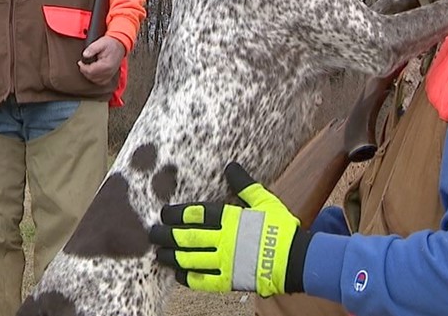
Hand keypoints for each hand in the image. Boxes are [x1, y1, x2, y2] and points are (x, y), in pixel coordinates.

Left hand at [78, 36, 124, 83]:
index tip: (80, 62)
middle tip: (82, 64)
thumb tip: (84, 55)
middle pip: (92, 76)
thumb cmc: (110, 44)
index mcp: (107, 64)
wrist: (120, 45)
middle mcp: (109, 72)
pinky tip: (92, 73)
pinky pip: (101, 82)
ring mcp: (110, 74)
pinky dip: (95, 79)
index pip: (91, 71)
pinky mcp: (110, 76)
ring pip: (96, 80)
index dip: (83, 67)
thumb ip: (92, 49)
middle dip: (85, 71)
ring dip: (89, 75)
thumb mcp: (100, 43)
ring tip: (86, 68)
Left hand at [149, 162, 309, 296]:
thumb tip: (230, 166)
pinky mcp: (229, 280)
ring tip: (159, 253)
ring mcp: (225, 262)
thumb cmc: (280, 228)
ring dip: (171, 256)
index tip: (164, 212)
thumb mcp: (265, 200)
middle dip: (167, 234)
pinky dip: (187, 277)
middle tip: (152, 233)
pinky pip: (202, 280)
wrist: (295, 260)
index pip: (197, 214)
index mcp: (231, 219)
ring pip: (190, 259)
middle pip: (187, 237)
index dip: (177, 213)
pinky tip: (177, 273)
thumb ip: (244, 184)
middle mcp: (224, 240)